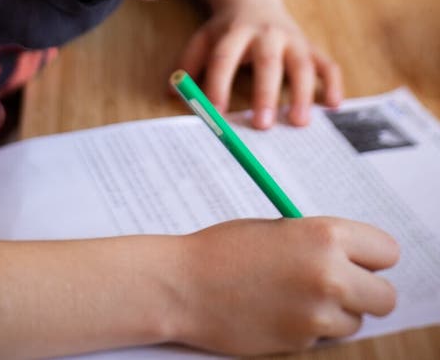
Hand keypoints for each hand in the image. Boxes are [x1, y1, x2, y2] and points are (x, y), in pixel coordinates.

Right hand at [170, 217, 398, 355]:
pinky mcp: (303, 343)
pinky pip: (326, 338)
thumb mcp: (281, 229)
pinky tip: (280, 311)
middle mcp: (329, 274)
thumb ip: (323, 243)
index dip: (371, 256)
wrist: (185, 285)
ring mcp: (318, 314)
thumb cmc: (227, 249)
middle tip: (338, 283)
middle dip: (365, 290)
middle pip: (385, 296)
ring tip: (298, 295)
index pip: (387, 252)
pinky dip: (312, 329)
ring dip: (337, 312)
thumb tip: (359, 260)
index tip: (357, 258)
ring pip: (357, 321)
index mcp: (325, 235)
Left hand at [177, 0, 341, 126]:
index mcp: (235, 32)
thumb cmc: (226, 29)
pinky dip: (333, 83)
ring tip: (299, 122)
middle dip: (265, 94)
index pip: (224, 59)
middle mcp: (266, 33)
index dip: (218, 86)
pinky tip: (334, 104)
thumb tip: (173, 93)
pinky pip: (327, 63)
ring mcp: (292, 38)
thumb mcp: (203, 39)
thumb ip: (188, 64)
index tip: (215, 115)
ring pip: (302, 64)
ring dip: (303, 93)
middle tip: (261, 126)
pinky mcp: (310, 45)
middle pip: (267, 62)